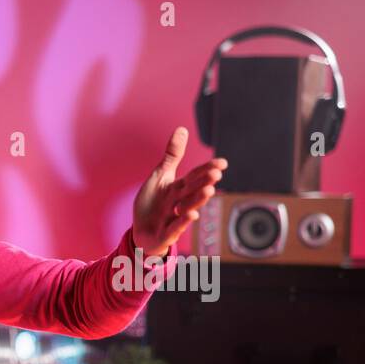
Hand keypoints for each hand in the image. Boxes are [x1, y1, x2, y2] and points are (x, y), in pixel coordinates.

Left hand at [132, 126, 226, 257]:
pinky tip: (192, 215)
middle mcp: (179, 201)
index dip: (207, 169)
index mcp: (179, 187)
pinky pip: (175, 228)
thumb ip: (173, 156)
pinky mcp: (166, 233)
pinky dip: (183, 222)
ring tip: (209, 190)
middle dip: (204, 182)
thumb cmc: (153, 203)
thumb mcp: (161, 176)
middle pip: (193, 191)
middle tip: (216, 174)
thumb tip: (182, 129)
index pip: (195, 176)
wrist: (141, 232)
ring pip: (188, 207)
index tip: (223, 163)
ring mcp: (174, 218)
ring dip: (198, 200)